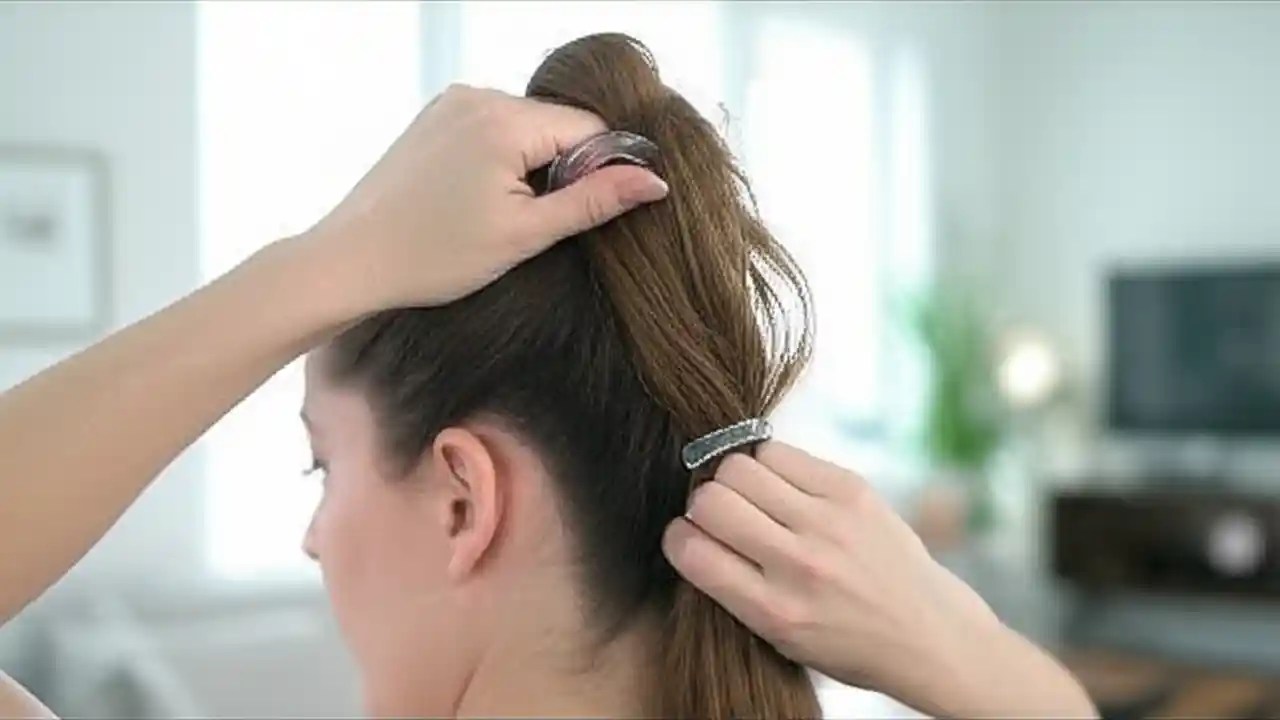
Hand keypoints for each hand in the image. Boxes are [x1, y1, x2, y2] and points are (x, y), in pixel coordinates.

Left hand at [305, 84, 667, 313]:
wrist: (352, 260)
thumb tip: (654, 182)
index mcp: (503, 120)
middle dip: (565, 168)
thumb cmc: (434, 255)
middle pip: (558, 125)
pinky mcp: (435, 116)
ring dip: (534, 165)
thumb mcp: (525, 234)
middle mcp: (477, 95)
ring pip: (527, 127)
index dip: (605, 169)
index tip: (592, 213)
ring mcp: (452, 102)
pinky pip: (493, 127)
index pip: (590, 129)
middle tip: (538, 223)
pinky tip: (479, 199)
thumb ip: (593, 201)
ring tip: (503, 214)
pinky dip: (503, 158)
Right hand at [663, 441, 1095, 717]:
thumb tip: (691, 527)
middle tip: (721, 515)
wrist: (928, 633)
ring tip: (752, 497)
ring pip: (740, 467)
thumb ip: (734, 588)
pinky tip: (782, 484)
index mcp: (775, 612)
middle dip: (703, 503)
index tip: (687, 537)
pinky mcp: (851, 489)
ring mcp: (829, 522)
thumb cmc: (847, 640)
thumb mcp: (781, 639)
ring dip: (732, 478)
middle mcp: (800, 565)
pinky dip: (769, 464)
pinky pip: (780, 452)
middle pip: (711, 499)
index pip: (691, 551)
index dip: (677, 537)